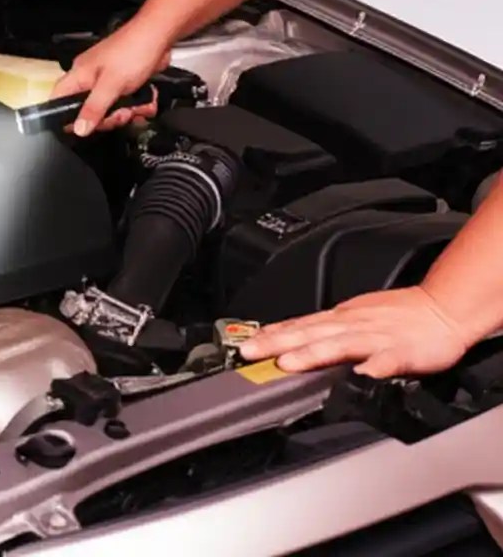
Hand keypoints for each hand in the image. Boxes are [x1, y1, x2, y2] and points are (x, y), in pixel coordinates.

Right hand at [49, 19, 171, 135]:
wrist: (159, 36)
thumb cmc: (133, 49)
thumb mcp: (111, 84)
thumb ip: (94, 108)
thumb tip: (78, 129)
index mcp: (79, 75)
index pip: (58, 100)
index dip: (65, 117)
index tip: (83, 127)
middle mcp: (90, 78)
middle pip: (87, 111)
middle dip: (106, 118)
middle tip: (119, 114)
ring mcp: (108, 81)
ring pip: (108, 109)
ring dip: (125, 113)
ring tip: (135, 107)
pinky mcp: (124, 83)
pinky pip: (124, 103)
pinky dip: (136, 106)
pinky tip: (144, 103)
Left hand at [238, 286, 478, 378]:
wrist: (443, 309)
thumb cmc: (397, 317)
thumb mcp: (351, 319)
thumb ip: (321, 334)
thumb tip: (285, 346)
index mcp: (337, 320)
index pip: (296, 326)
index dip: (269, 335)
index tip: (242, 347)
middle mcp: (350, 325)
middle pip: (308, 333)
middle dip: (277, 343)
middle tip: (250, 354)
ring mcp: (375, 338)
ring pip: (339, 344)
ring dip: (313, 353)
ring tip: (290, 364)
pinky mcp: (403, 351)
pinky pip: (388, 359)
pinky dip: (375, 367)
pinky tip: (363, 375)